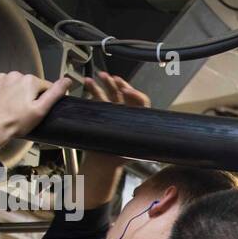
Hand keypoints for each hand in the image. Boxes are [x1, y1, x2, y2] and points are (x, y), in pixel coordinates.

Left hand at [0, 72, 70, 156]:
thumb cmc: (15, 122)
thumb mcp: (41, 110)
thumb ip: (55, 93)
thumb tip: (67, 81)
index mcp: (29, 80)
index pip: (45, 86)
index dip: (44, 99)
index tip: (36, 109)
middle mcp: (15, 75)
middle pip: (30, 85)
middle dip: (29, 96)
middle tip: (24, 111)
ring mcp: (1, 78)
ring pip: (16, 85)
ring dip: (16, 94)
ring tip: (13, 109)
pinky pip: (3, 86)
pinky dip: (4, 94)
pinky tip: (4, 104)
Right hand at [80, 72, 150, 187]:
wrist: (103, 163)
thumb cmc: (119, 158)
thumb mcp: (134, 151)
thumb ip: (141, 144)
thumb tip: (148, 138)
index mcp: (139, 120)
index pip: (142, 102)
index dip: (136, 95)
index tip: (127, 91)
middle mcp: (128, 113)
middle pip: (126, 94)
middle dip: (120, 84)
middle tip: (113, 79)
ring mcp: (114, 111)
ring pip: (112, 93)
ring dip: (107, 82)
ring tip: (101, 75)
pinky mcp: (101, 112)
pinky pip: (98, 97)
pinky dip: (93, 88)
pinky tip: (88, 82)